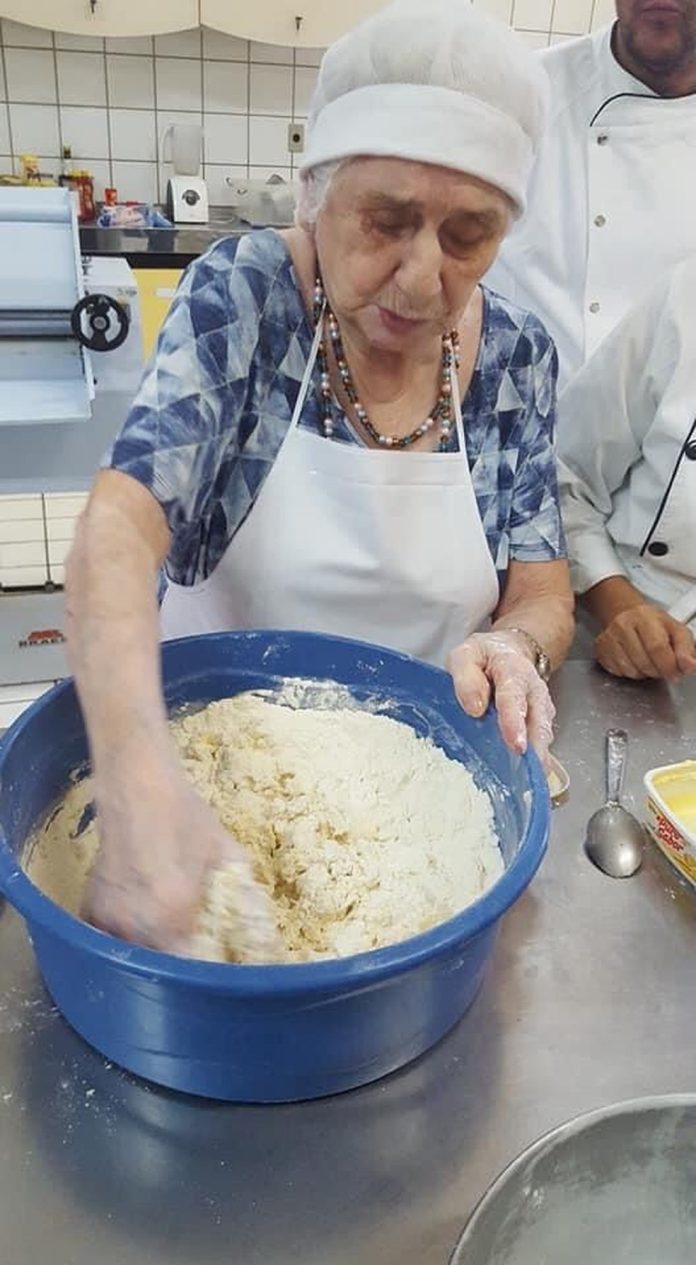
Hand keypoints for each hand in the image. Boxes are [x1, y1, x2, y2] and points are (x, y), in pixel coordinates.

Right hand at [84, 754, 278, 959]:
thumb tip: (264, 935)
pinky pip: (107, 940)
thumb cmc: (187, 817)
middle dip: (180, 964)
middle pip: (161, 968)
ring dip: (152, 953)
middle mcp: (138, 923)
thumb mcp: (226, 855)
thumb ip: (245, 899)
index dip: (206, 970)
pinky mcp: (90, 907)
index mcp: (175, 913)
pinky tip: (140, 926)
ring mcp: (109, 917)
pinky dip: (123, 940)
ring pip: (133, 956)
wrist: (138, 786)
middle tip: (196, 949)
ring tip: (170, 937)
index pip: (190, 967)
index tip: (218, 965)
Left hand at [448, 631, 554, 767]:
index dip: (515, 722)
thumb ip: (467, 677)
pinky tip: (523, 779)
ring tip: (525, 782)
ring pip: (543, 737)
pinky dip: (533, 762)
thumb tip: (474, 707)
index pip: (515, 697)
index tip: (516, 745)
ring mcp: (541, 709)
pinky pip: (540, 744)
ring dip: (535, 759)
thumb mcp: (466, 656)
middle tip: (526, 773)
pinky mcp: (541, 724)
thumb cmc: (484, 657)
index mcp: (514, 670)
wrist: (508, 652)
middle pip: (538, 723)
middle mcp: (534, 691)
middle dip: (534, 749)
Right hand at [594, 604, 695, 680]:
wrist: (625, 614)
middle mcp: (623, 626)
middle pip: (644, 663)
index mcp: (644, 618)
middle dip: (658, 671)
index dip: (668, 666)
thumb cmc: (653, 624)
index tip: (675, 673)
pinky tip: (634, 661)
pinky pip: (618, 672)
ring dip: (644, 673)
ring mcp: (609, 638)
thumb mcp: (676, 630)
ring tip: (648, 661)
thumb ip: (687, 649)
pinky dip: (630, 672)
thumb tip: (692, 667)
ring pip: (631, 671)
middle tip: (662, 666)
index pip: (657, 648)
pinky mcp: (600, 650)